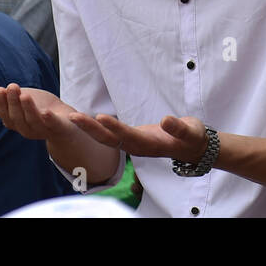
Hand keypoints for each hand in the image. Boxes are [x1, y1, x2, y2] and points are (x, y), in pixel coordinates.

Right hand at [0, 76, 84, 141]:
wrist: (64, 125)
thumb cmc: (36, 110)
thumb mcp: (16, 98)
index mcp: (16, 122)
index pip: (5, 114)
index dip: (2, 103)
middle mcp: (28, 128)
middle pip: (18, 117)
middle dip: (14, 102)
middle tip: (12, 86)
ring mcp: (45, 129)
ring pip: (35, 122)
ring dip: (30, 110)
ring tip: (25, 95)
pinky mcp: (61, 128)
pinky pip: (58, 126)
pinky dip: (55, 120)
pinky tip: (51, 112)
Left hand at [70, 113, 210, 162]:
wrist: (193, 148)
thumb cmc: (193, 138)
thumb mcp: (191, 132)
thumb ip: (178, 128)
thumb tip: (166, 120)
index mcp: (149, 144)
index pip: (128, 135)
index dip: (114, 127)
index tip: (100, 117)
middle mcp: (137, 146)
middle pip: (110, 139)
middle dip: (91, 129)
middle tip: (72, 118)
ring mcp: (133, 144)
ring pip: (107, 138)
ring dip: (89, 128)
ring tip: (72, 117)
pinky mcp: (132, 139)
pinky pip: (111, 134)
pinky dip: (97, 127)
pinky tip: (86, 120)